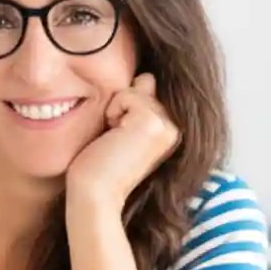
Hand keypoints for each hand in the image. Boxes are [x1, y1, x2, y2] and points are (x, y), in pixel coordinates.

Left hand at [66, 73, 181, 212]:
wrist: (95, 193)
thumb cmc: (100, 166)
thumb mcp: (123, 129)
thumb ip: (139, 103)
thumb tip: (147, 76)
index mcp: (170, 131)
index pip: (148, 94)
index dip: (126, 108)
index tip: (119, 140)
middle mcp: (175, 128)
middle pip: (144, 87)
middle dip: (121, 107)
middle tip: (115, 140)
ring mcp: (167, 125)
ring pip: (136, 90)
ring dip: (116, 110)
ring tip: (114, 140)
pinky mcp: (152, 123)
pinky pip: (128, 95)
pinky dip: (113, 111)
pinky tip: (113, 137)